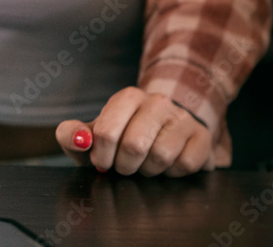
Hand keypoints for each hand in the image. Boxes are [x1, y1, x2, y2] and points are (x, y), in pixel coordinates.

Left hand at [56, 87, 214, 176]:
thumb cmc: (120, 135)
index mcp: (127, 98)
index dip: (101, 157)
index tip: (103, 162)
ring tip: (145, 163)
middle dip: (124, 166)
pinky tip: (166, 164)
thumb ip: (71, 134)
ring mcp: (182, 118)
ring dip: (148, 170)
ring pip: (160, 157)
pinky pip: (184, 165)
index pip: (106, 133)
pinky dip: (171, 173)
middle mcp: (157, 102)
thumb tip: (81, 140)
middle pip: (134, 147)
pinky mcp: (202, 137)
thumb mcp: (91, 134)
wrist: (163, 130)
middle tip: (125, 166)